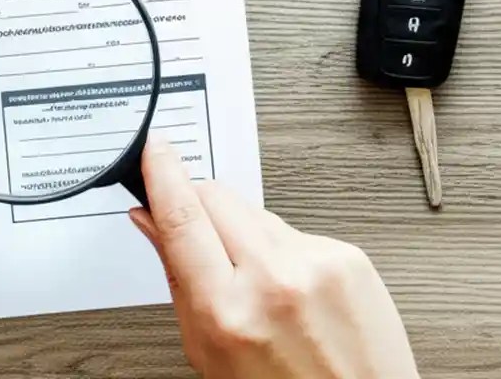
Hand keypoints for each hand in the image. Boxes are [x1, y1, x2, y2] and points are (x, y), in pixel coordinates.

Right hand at [129, 136, 419, 378]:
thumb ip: (178, 280)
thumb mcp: (208, 351)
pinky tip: (291, 287)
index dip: (161, 174)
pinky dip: (283, 249)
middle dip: (196, 202)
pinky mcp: (348, 255)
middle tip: (189, 223)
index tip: (152, 149)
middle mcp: (275, 280)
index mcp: (228, 312)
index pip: (182, 217)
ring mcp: (317, 263)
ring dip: (240, 231)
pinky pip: (294, 230)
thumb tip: (152, 222)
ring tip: (253, 282)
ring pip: (254, 211)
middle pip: (216, 197)